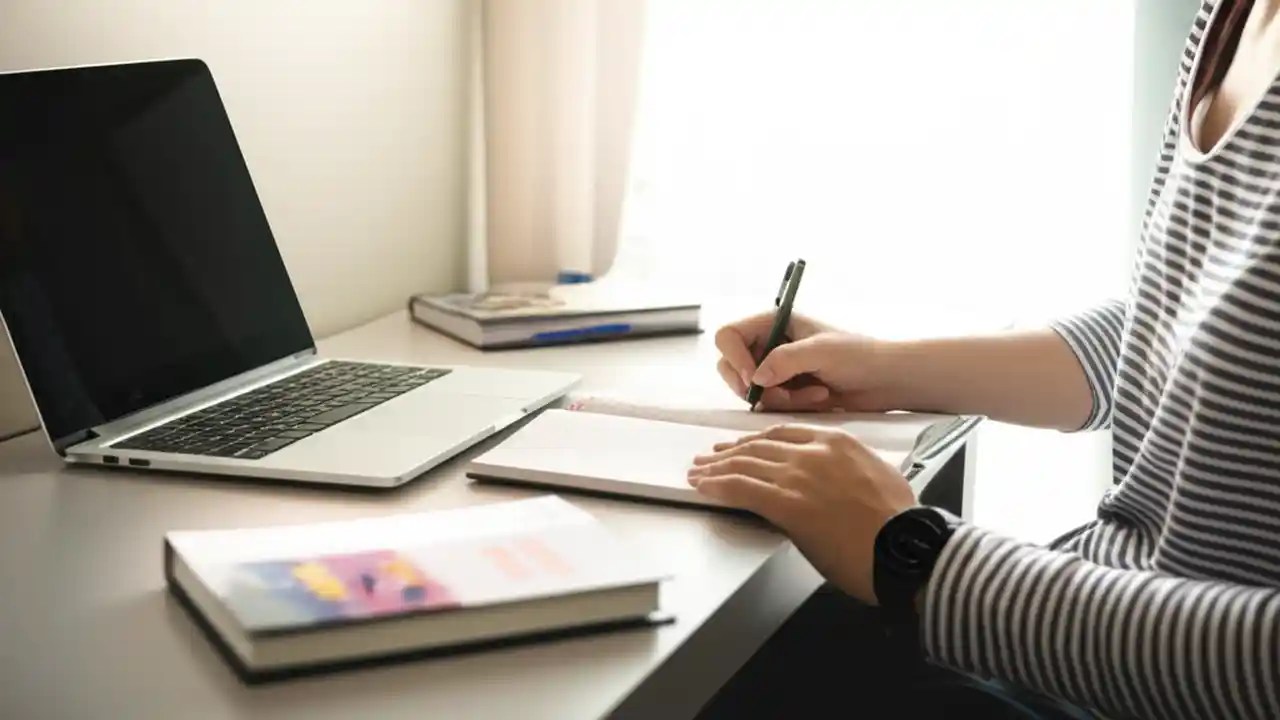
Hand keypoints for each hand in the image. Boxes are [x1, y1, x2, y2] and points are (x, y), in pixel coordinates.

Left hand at [686, 424, 915, 603]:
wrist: (905, 546)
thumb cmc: (899, 522)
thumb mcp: (877, 478)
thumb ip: (850, 470)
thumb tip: (838, 481)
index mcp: (838, 442)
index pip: (784, 434)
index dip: (756, 440)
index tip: (742, 445)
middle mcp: (814, 453)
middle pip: (759, 447)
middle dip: (730, 453)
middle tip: (710, 457)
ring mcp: (798, 476)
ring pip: (744, 465)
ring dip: (715, 469)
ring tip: (698, 472)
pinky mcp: (786, 504)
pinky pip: (740, 489)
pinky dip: (717, 486)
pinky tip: (703, 487)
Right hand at [714, 312, 895, 411]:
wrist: (885, 380)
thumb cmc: (859, 355)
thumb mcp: (821, 351)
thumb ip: (785, 360)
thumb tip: (755, 377)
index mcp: (773, 322)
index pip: (729, 336)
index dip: (734, 358)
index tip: (752, 378)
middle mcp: (769, 344)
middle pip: (730, 367)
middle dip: (754, 386)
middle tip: (780, 396)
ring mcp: (776, 370)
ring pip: (751, 391)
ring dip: (779, 399)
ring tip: (814, 394)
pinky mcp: (785, 392)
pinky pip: (770, 406)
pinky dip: (792, 406)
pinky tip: (819, 398)